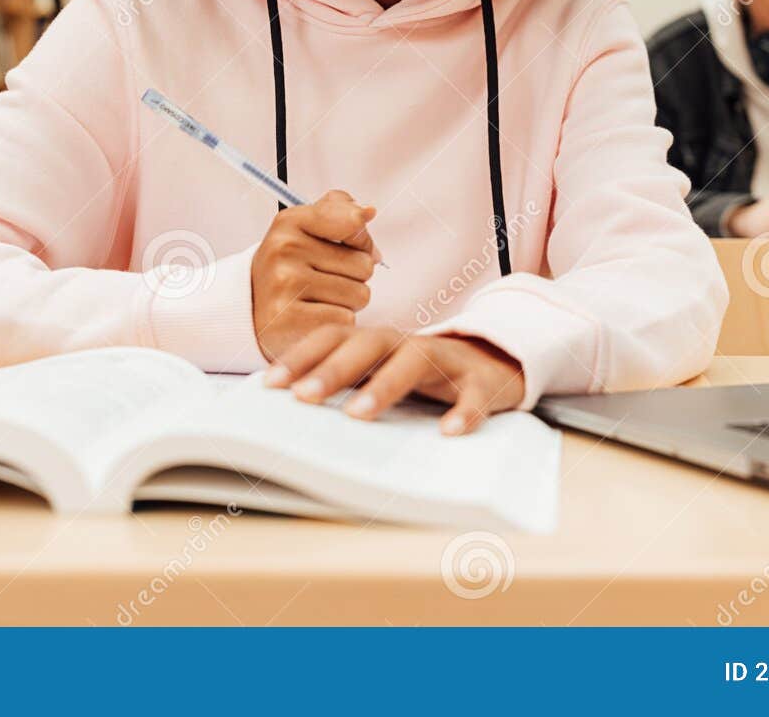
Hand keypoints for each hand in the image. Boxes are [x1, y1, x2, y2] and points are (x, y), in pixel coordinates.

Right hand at [250, 189, 379, 362]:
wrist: (250, 310)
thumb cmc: (289, 267)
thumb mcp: (305, 229)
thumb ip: (339, 211)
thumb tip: (368, 212)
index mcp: (290, 222)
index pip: (354, 223)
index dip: (361, 241)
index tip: (347, 247)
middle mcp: (284, 250)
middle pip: (364, 265)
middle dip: (353, 276)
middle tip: (323, 280)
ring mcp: (285, 286)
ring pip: (359, 294)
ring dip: (347, 301)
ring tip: (318, 299)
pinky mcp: (290, 320)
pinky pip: (346, 319)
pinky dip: (337, 321)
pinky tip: (314, 317)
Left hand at [263, 324, 525, 435]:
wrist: (497, 364)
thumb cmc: (425, 375)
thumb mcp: (382, 372)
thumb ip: (346, 382)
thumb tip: (290, 406)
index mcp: (378, 342)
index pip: (334, 336)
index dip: (302, 356)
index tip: (271, 384)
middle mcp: (407, 344)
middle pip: (368, 345)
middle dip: (334, 369)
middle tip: (304, 396)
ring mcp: (446, 360)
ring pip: (415, 361)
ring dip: (385, 386)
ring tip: (358, 414)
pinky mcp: (482, 381)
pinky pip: (474, 394)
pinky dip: (463, 411)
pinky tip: (448, 432)